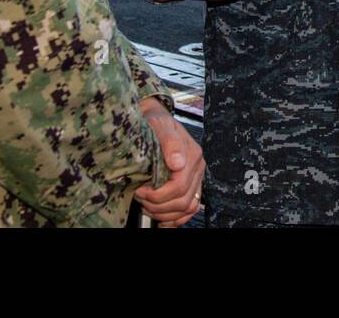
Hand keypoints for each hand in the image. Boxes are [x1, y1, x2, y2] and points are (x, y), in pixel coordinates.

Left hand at [135, 98, 205, 227]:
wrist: (155, 118)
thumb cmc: (155, 122)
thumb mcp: (159, 125)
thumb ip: (169, 142)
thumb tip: (177, 163)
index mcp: (192, 155)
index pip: (179, 187)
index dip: (158, 195)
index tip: (140, 191)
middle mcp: (197, 167)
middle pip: (183, 201)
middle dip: (158, 205)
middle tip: (141, 199)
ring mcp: (196, 177)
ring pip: (187, 208)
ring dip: (165, 213)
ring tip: (147, 208)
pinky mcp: (191, 183)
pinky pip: (191, 208)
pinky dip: (177, 218)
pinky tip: (163, 220)